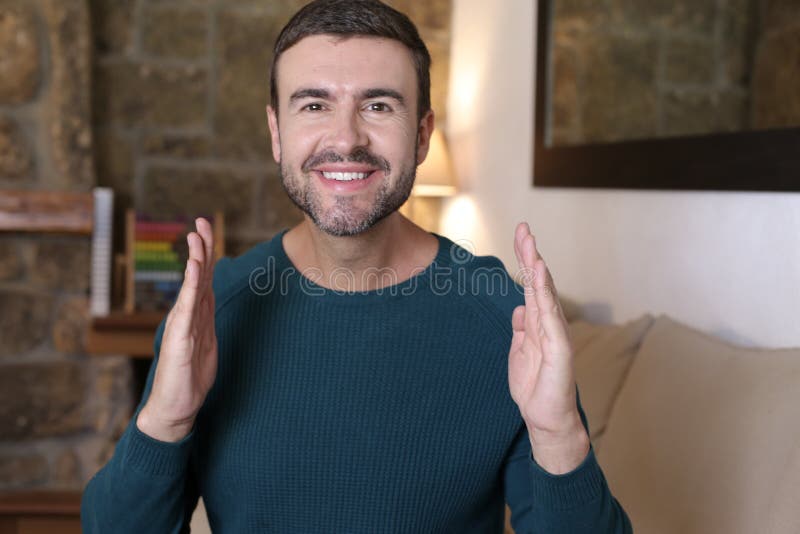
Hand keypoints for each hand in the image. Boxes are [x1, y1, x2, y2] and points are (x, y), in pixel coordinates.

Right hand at [137, 218, 218, 441]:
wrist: (175, 408)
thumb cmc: (189, 378)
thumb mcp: (206, 342)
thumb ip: (206, 319)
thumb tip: (210, 298)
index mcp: (197, 315)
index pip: (206, 279)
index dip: (208, 255)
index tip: (208, 231)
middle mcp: (188, 315)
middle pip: (199, 276)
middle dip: (202, 247)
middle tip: (202, 220)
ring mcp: (182, 324)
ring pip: (193, 286)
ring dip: (196, 259)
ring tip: (197, 236)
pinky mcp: (180, 337)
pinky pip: (188, 307)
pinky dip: (192, 286)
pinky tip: (194, 268)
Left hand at [508, 222, 588, 473]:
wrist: (546, 418)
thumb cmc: (535, 387)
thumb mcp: (520, 353)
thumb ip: (521, 330)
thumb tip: (519, 308)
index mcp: (538, 323)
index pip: (531, 286)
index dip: (526, 261)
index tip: (520, 235)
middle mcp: (549, 324)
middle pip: (539, 283)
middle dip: (531, 255)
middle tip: (524, 228)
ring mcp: (556, 334)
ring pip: (545, 295)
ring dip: (538, 269)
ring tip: (531, 245)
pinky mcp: (559, 349)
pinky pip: (551, 318)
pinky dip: (546, 296)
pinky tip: (541, 277)